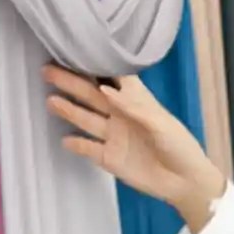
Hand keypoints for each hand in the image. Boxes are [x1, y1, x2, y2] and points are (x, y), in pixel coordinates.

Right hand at [42, 64, 225, 230]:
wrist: (185, 183)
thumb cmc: (180, 147)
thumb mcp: (160, 123)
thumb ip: (133, 106)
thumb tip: (104, 89)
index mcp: (137, 102)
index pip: (114, 78)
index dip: (97, 65)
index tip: (76, 51)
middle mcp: (121, 115)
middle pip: (92, 95)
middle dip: (72, 83)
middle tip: (48, 70)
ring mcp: (114, 137)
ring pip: (86, 119)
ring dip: (68, 109)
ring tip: (50, 100)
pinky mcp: (109, 158)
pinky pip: (88, 148)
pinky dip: (76, 144)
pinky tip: (64, 138)